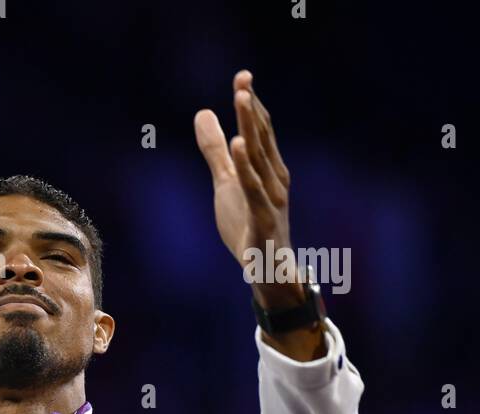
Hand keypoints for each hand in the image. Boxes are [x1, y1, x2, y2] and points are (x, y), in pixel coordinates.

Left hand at [194, 70, 298, 302]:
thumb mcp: (227, 183)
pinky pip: (254, 189)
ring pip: (260, 158)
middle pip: (262, 137)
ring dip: (251, 128)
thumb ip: (215, 151)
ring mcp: (272, 198)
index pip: (261, 130)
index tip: (242, 76)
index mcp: (269, 168)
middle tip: (243, 79)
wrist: (269, 271)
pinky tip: (238, 147)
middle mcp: (276, 179)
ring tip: (242, 101)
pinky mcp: (264, 219)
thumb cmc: (252, 225)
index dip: (251, 104)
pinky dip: (247, 167)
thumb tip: (204, 113)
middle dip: (251, 108)